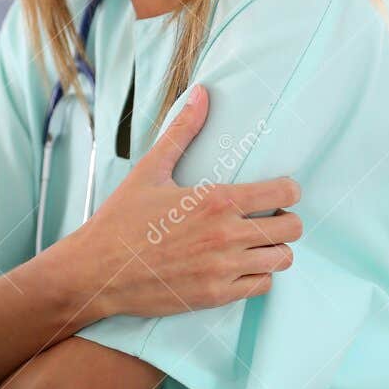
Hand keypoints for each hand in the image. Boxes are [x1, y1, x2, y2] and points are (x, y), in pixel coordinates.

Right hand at [50, 84, 300, 320]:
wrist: (97, 271)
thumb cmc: (121, 220)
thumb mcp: (150, 170)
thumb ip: (182, 132)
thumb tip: (201, 93)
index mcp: (215, 200)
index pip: (283, 193)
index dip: (289, 190)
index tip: (282, 191)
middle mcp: (226, 235)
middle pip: (292, 228)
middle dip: (287, 219)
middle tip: (270, 217)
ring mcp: (223, 268)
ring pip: (282, 259)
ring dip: (275, 248)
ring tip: (257, 242)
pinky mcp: (216, 295)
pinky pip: (262, 285)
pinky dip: (258, 274)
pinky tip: (241, 264)